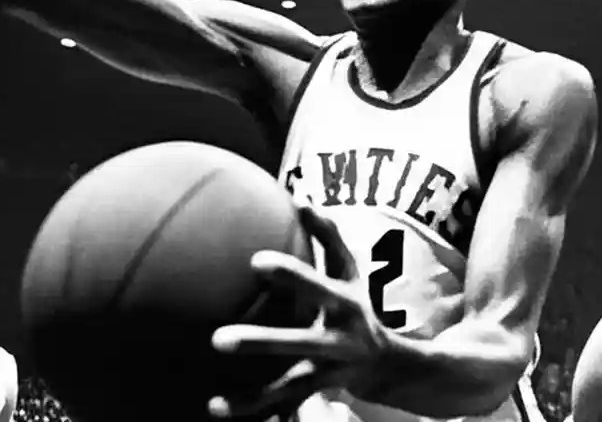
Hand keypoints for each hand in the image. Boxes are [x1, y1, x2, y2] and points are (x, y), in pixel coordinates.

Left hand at [209, 206, 389, 418]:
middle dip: (261, 344)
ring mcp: (327, 374)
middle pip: (299, 344)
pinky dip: (251, 408)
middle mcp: (338, 342)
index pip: (317, 286)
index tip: (256, 263)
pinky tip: (213, 406)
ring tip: (214, 403)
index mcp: (345, 305)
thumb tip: (302, 200)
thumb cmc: (355, 305)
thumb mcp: (350, 273)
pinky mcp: (315, 394)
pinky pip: (282, 405)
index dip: (291, 276)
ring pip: (289, 386)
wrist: (388, 364)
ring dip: (253, 395)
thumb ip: (329, 238)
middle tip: (216, 340)